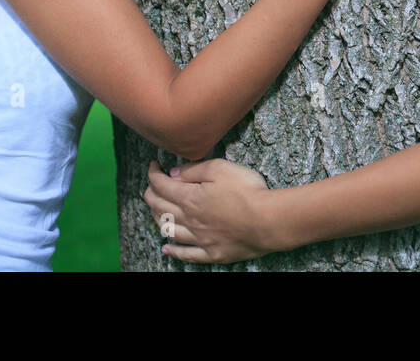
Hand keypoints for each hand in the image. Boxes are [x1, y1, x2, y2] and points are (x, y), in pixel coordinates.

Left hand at [144, 158, 275, 263]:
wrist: (268, 221)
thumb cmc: (248, 191)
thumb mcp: (221, 168)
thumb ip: (194, 170)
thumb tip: (174, 173)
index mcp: (190, 198)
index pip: (161, 185)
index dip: (153, 173)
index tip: (153, 165)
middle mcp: (189, 220)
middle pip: (160, 207)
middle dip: (151, 193)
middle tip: (151, 185)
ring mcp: (199, 239)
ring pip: (168, 230)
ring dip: (157, 219)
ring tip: (155, 211)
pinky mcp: (212, 253)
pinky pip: (186, 254)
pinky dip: (173, 252)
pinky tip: (166, 249)